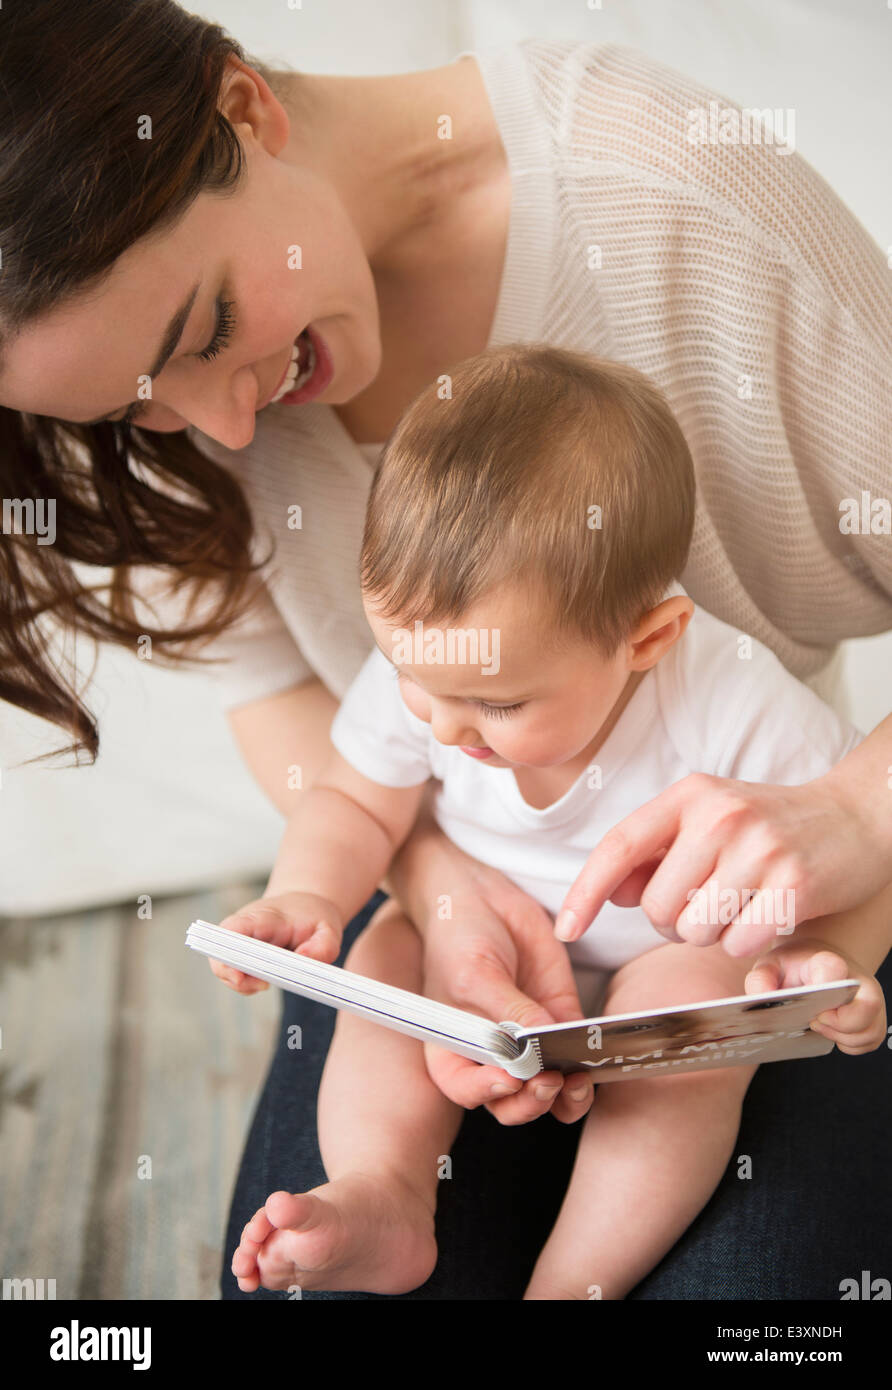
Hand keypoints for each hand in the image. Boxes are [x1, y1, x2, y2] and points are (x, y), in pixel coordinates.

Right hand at [209, 891, 342, 993]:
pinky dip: (245, 983)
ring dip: (242, 982)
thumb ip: (322, 947)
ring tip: (266, 983)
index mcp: (263, 917)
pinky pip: (232, 973)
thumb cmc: (314, 917)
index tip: (241, 975)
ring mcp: (237, 940)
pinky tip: (265, 980)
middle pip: (220, 953)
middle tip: (264, 984)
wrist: (304, 905)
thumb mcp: (328, 930)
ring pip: (223, 967)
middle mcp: (242, 927)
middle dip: (235, 977)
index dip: (229, 954)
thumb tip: (302, 960)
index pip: (234, 930)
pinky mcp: (239, 952)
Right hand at [420, 865, 594, 1125]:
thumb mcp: (477, 970)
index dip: (484, 1092)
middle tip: (547, 1080)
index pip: (463, 1087)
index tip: (508, 1079)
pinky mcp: (558, 1023)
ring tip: (574, 1081)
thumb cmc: (461, 936)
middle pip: (508, 1103)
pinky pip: (574, 1060)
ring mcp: (526, 1043)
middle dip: (530, 1102)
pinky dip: (585, 1069)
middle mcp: (488, 1056)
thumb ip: (507, 1009)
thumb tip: (539, 1041)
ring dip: (562, 1098)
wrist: (483, 899)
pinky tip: (591, 1063)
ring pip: (544, 1094)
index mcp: (452, 1047)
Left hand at [554, 771, 887, 957]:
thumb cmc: (768, 826)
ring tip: (738, 904)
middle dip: (672, 921)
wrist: (852, 818)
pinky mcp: (795, 885)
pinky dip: (745, 944)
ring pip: (695, 930)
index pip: (619, 847)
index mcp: (690, 796)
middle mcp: (722, 816)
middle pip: (656, 906)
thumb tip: (606, 892)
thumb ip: (654, 855)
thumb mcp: (705, 822)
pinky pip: (740, 944)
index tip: (567, 928)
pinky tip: (764, 915)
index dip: (585, 891)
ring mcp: (760, 849)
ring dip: (710, 934)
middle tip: (705, 902)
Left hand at [744, 938, 886, 1054]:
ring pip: (868, 1030)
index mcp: (827, 963)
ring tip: (817, 1025)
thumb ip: (760, 979)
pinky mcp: (873, 1018)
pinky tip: (829, 1032)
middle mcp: (856, 980)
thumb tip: (761, 998)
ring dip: (839, 1037)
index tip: (811, 1012)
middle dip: (837, 1026)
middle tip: (813, 1021)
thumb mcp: (769, 966)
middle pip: (866, 1008)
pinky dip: (848, 1044)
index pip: (834, 972)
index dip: (824, 994)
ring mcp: (868, 1000)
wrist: (812, 964)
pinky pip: (868, 1041)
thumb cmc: (792, 968)